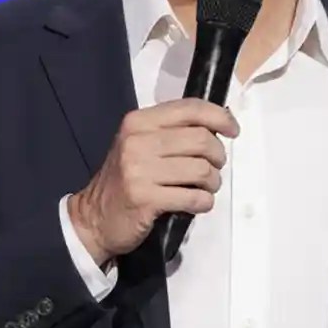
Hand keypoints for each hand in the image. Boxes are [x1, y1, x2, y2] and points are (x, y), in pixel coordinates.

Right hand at [68, 98, 238, 265]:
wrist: (94, 219)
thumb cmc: (125, 180)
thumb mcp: (140, 145)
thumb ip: (171, 132)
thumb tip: (218, 126)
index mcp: (138, 122)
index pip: (189, 109)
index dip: (219, 117)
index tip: (233, 130)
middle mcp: (137, 141)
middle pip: (201, 139)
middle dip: (218, 156)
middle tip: (214, 169)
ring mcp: (139, 170)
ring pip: (201, 170)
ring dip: (212, 182)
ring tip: (205, 188)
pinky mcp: (145, 198)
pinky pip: (193, 197)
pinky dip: (204, 202)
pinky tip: (198, 204)